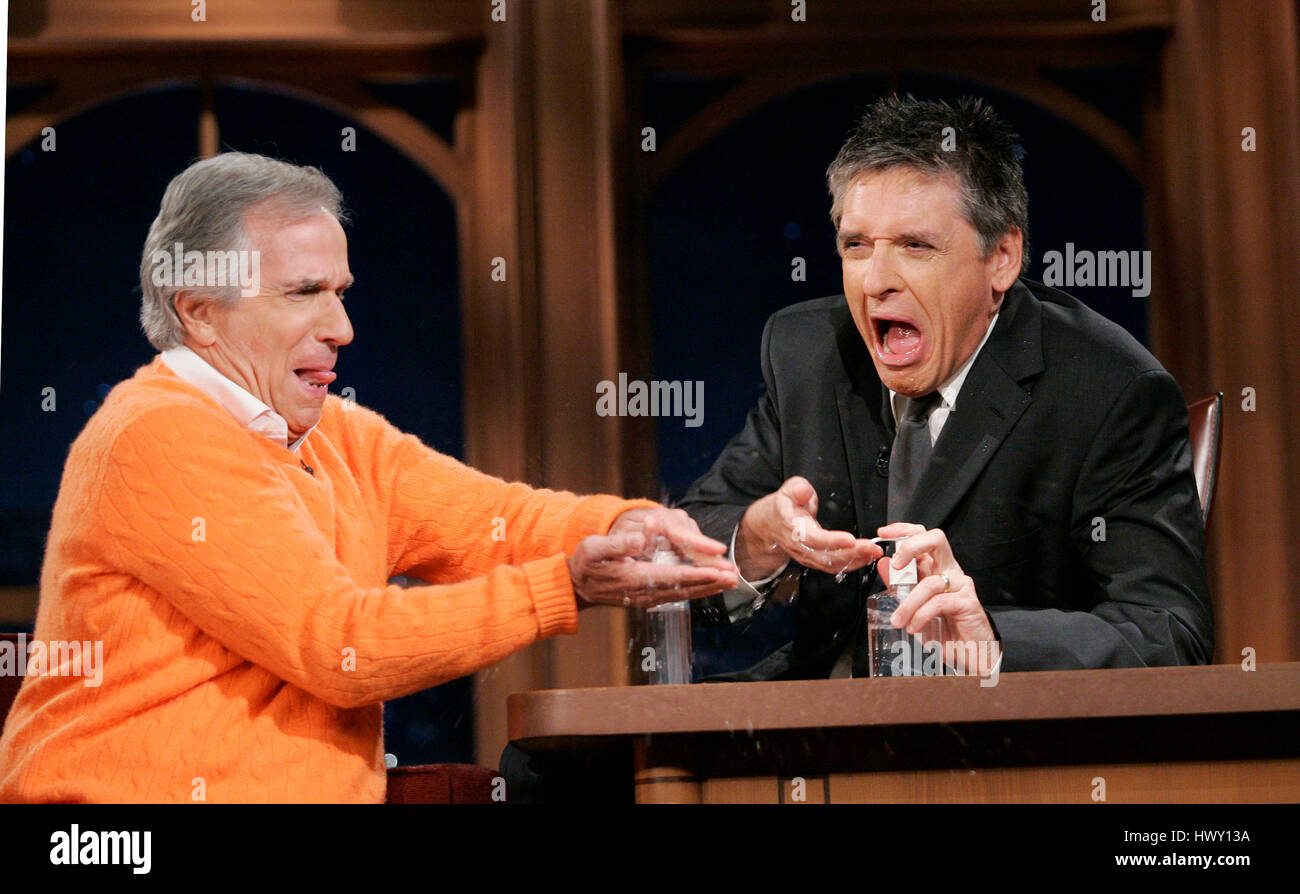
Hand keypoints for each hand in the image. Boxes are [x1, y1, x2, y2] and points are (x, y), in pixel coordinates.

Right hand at [568, 508, 737, 608]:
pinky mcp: (649, 598)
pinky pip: (678, 594)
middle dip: (711, 583)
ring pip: (685, 593)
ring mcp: (648, 598)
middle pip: (685, 588)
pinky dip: (697, 590)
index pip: (673, 577)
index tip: (718, 571)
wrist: (576, 586)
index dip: (698, 574)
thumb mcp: (594, 548)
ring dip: (708, 588)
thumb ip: (618, 544)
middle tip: (735, 577)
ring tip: (730, 582)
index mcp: (635, 579)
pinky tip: (710, 586)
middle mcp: (645, 593)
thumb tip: (641, 538)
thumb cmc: (585, 563)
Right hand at [736, 476, 881, 579]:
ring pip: (831, 564)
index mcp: (792, 528)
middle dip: (852, 553)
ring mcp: (807, 556)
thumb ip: (798, 489)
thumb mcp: (787, 490)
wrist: (769, 525)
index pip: (812, 538)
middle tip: (872, 547)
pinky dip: (851, 564)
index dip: (832, 541)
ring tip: (873, 552)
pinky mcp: (814, 560)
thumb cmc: (782, 507)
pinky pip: (833, 567)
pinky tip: (865, 558)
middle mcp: (799, 546)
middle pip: (826, 556)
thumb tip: (804, 491)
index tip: (850, 539)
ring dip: (855, 560)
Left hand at [876, 522, 1000, 674]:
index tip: (884, 533)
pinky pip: (938, 602)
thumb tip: (884, 563)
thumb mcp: (914, 605)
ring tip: (899, 621)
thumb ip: (900, 585)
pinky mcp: (967, 602)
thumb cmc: (944, 629)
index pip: (925, 536)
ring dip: (908, 603)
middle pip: (936, 540)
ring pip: (930, 582)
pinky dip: (921, 615)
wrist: (968, 653)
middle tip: (897, 565)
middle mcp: (951, 570)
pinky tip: (915, 627)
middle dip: (912, 546)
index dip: (905, 530)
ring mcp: (961, 585)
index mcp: (938, 567)